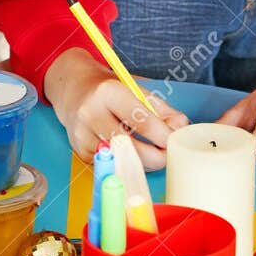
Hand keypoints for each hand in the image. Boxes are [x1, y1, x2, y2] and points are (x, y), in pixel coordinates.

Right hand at [44, 48, 188, 168]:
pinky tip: (133, 154)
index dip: (163, 136)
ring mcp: (82, 134)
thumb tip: (180, 129)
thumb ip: (164, 111)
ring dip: (143, 162)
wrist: (75, 92)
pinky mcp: (80, 150)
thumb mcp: (139, 92)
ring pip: (120, 159)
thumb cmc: (113, 92)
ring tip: (154, 154)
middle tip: (168, 155)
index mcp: (110, 93)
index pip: (142, 121)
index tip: (174, 142)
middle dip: (155, 156)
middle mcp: (91, 113)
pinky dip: (127, 163)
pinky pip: (111, 163)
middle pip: (130, 146)